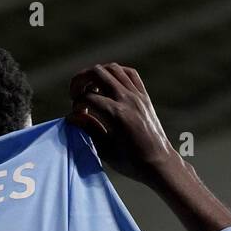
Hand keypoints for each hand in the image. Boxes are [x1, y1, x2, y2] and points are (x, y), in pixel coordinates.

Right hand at [65, 63, 180, 186]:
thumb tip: (72, 116)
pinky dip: (114, 73)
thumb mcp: (105, 149)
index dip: (76, 105)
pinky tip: (107, 84)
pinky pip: (129, 73)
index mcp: (117, 115)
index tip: (75, 116)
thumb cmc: (131, 162)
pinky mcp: (144, 96)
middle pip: (97, 73)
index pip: (88, 97)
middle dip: (80, 80)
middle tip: (74, 94)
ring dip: (95, 74)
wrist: (158, 162)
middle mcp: (127, 99)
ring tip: (89, 88)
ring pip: (112, 69)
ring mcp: (137, 95)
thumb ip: (89, 129)